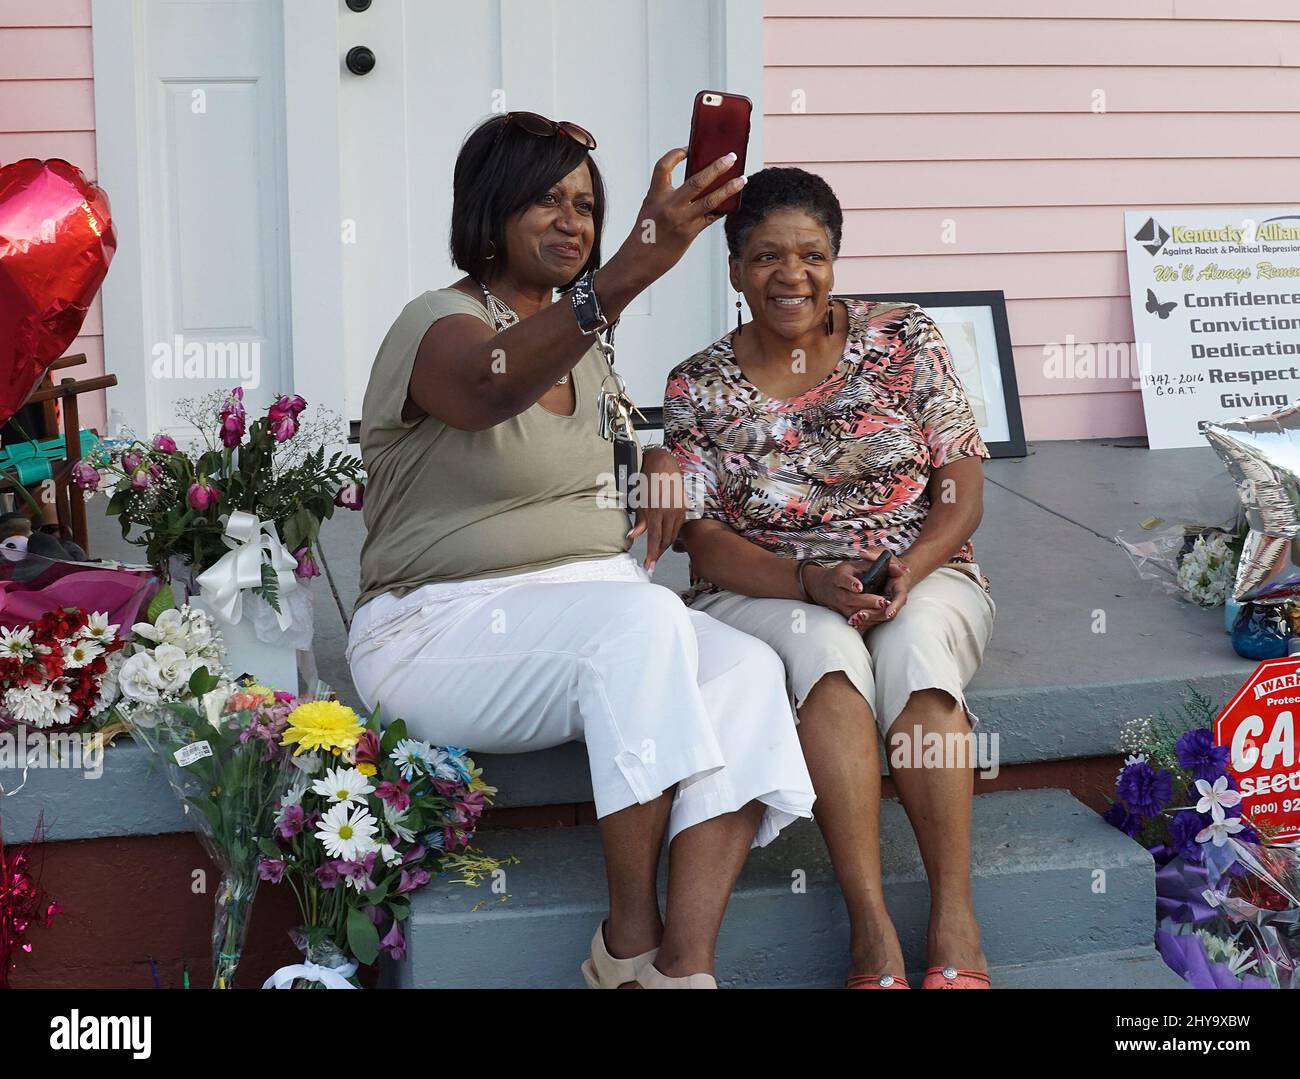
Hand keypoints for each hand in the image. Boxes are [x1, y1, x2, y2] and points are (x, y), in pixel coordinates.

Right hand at [608, 148, 745, 285]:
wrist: (640, 259)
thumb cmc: (645, 233)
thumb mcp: (650, 207)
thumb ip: (667, 193)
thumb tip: (694, 181)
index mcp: (655, 195)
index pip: (664, 166)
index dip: (676, 154)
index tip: (688, 149)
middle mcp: (669, 205)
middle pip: (697, 181)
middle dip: (716, 167)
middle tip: (731, 158)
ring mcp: (682, 219)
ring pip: (710, 199)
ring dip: (728, 188)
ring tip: (741, 180)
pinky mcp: (690, 233)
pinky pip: (711, 217)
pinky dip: (722, 208)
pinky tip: (732, 202)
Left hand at [627, 448, 685, 572]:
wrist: (663, 463)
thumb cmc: (648, 479)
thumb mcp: (640, 500)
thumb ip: (640, 521)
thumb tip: (633, 536)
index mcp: (658, 511)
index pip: (655, 539)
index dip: (652, 555)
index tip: (649, 567)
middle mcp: (671, 512)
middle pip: (665, 540)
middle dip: (658, 553)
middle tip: (650, 562)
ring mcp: (679, 510)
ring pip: (673, 535)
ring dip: (664, 546)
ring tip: (656, 553)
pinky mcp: (683, 508)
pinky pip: (678, 527)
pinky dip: (671, 535)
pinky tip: (665, 538)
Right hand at [803, 549, 910, 629]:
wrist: (823, 587)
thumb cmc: (845, 574)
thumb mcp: (856, 564)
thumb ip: (876, 564)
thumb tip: (900, 569)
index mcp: (839, 577)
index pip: (843, 580)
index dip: (851, 583)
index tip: (859, 586)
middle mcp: (837, 593)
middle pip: (850, 599)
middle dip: (867, 601)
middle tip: (883, 602)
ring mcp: (839, 606)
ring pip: (853, 612)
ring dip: (869, 613)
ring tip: (885, 611)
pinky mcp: (843, 615)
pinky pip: (855, 621)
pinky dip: (867, 621)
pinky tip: (880, 618)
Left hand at [847, 554, 911, 630]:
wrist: (891, 570)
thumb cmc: (888, 562)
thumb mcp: (883, 554)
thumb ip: (874, 553)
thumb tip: (863, 553)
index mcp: (899, 586)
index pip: (900, 598)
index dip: (894, 606)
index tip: (888, 612)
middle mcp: (894, 599)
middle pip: (888, 612)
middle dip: (875, 614)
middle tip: (861, 615)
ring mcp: (887, 606)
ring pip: (879, 617)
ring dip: (867, 619)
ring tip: (853, 619)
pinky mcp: (879, 609)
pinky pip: (873, 618)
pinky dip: (864, 621)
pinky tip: (852, 621)